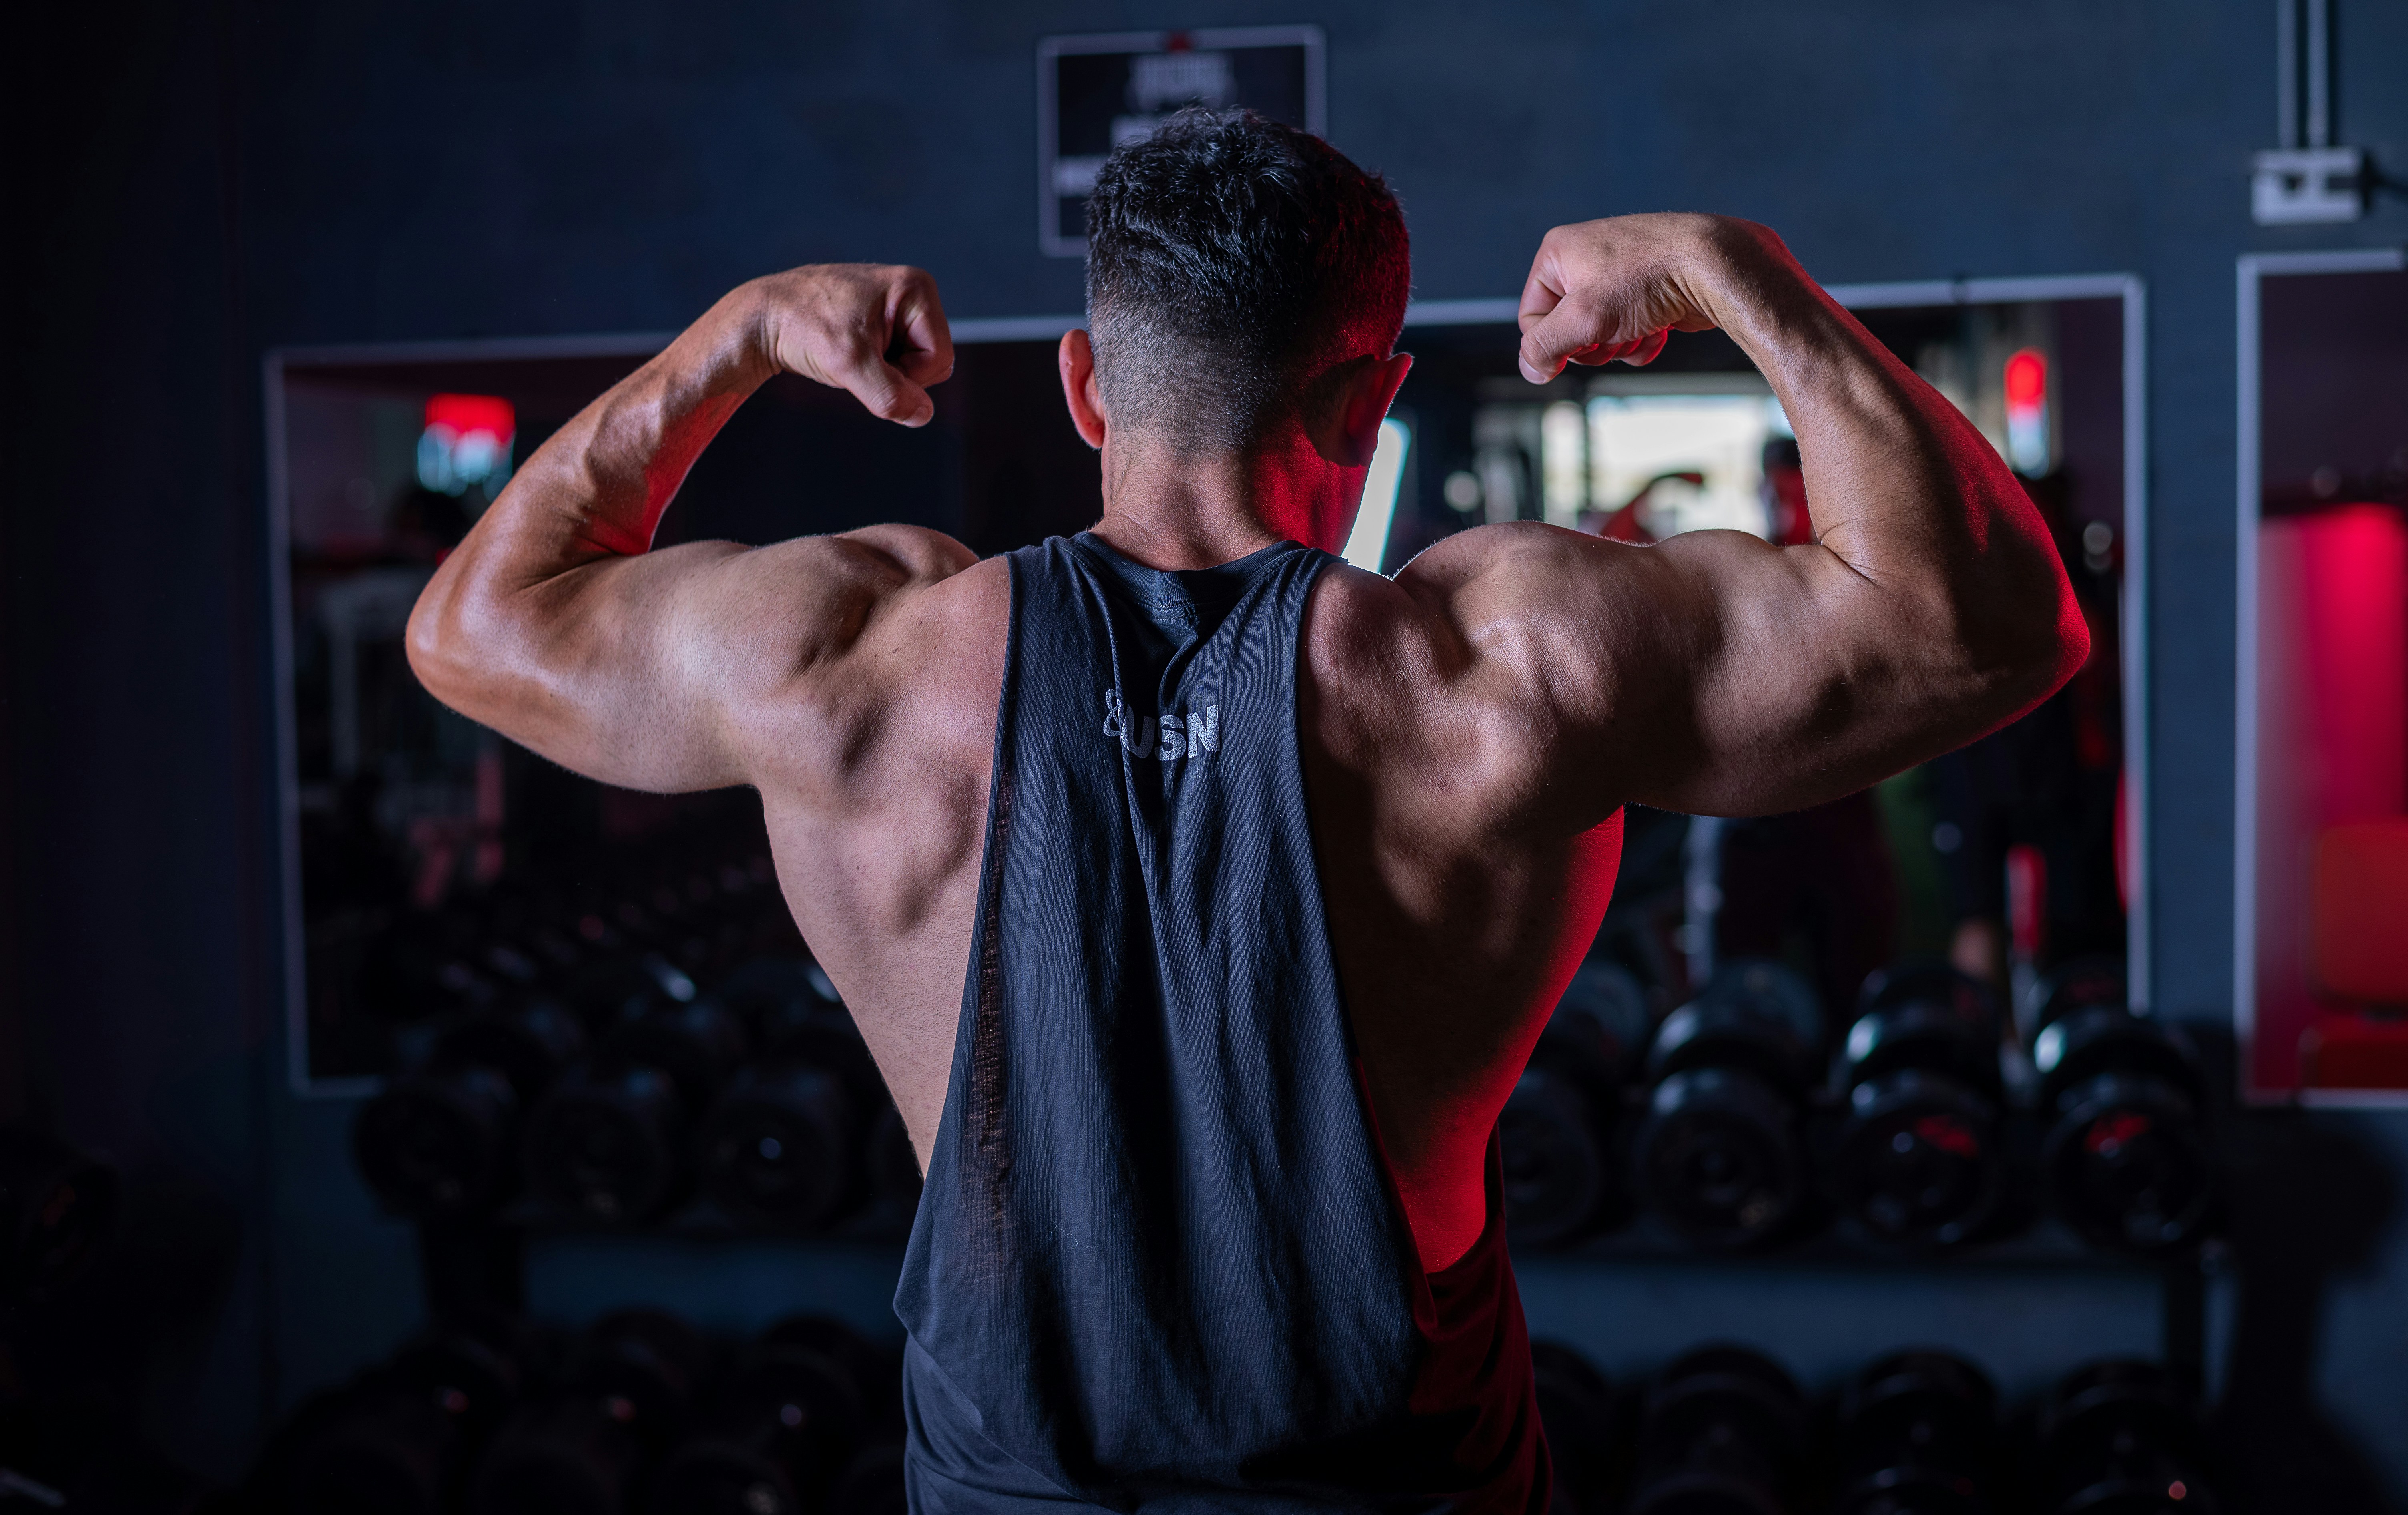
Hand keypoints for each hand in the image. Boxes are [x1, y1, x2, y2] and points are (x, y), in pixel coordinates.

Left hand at [752, 263, 953, 426]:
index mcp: (915, 288)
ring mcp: (894, 305)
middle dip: (895, 373)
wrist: (760, 318)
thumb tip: (922, 415)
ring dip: (881, 373)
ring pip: (912, 364)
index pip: (939, 357)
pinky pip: (892, 358)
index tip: (865, 365)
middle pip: (931, 361)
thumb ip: (891, 394)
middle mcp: (910, 291)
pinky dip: (870, 367)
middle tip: (855, 360)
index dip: (908, 377)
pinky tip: (845, 353)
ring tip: (847, 355)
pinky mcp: (878, 320)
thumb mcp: (849, 365)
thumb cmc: (803, 328)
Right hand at [1515, 213, 1747, 384]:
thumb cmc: (1650, 277)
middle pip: (1566, 330)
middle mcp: (1586, 259)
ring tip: (1639, 327)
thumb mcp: (1582, 317)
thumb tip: (1531, 369)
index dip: (1553, 342)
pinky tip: (1658, 329)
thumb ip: (1543, 347)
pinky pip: (1630, 332)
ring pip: (1600, 336)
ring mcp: (1620, 276)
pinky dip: (1642, 340)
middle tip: (1612, 335)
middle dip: (1591, 344)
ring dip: (1618, 344)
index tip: (1578, 345)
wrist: (1715, 266)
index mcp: (1559, 253)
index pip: (1532, 317)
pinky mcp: (1648, 292)